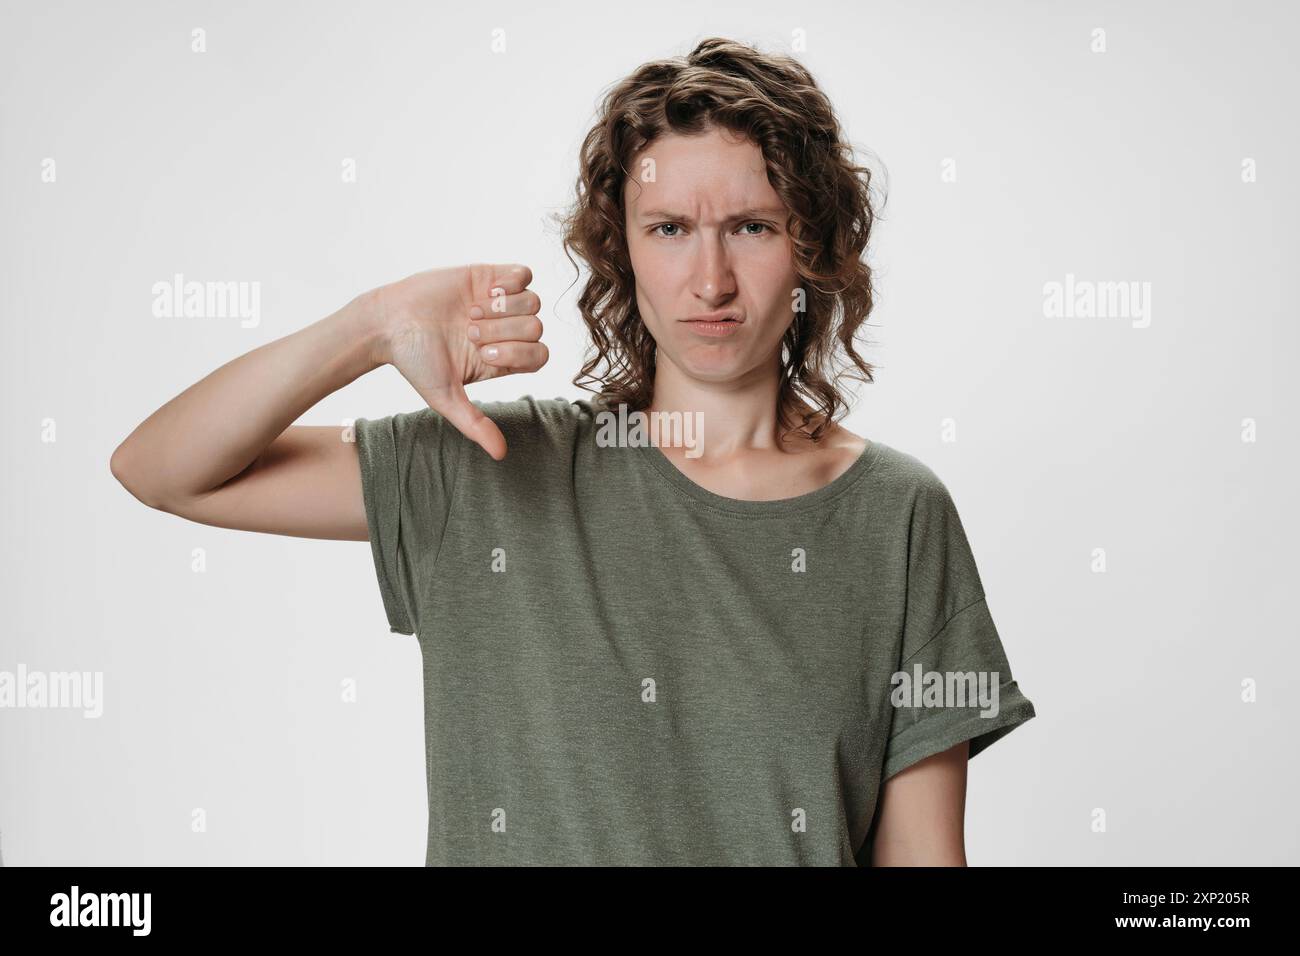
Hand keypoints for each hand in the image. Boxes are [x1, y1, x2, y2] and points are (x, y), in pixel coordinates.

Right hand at [371, 263, 547, 459]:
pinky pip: (524, 274)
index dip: (518, 354)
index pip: (539, 355)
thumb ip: (475, 424)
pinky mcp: (490, 277)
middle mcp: (507, 332)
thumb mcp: (445, 398)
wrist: (389, 322)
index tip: (483, 353)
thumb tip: (501, 455)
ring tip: (469, 313)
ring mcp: (501, 303)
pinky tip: (482, 292)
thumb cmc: (415, 361)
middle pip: (536, 327)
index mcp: (503, 359)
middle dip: (502, 331)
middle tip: (468, 332)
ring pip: (533, 302)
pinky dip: (508, 283)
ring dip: (501, 308)